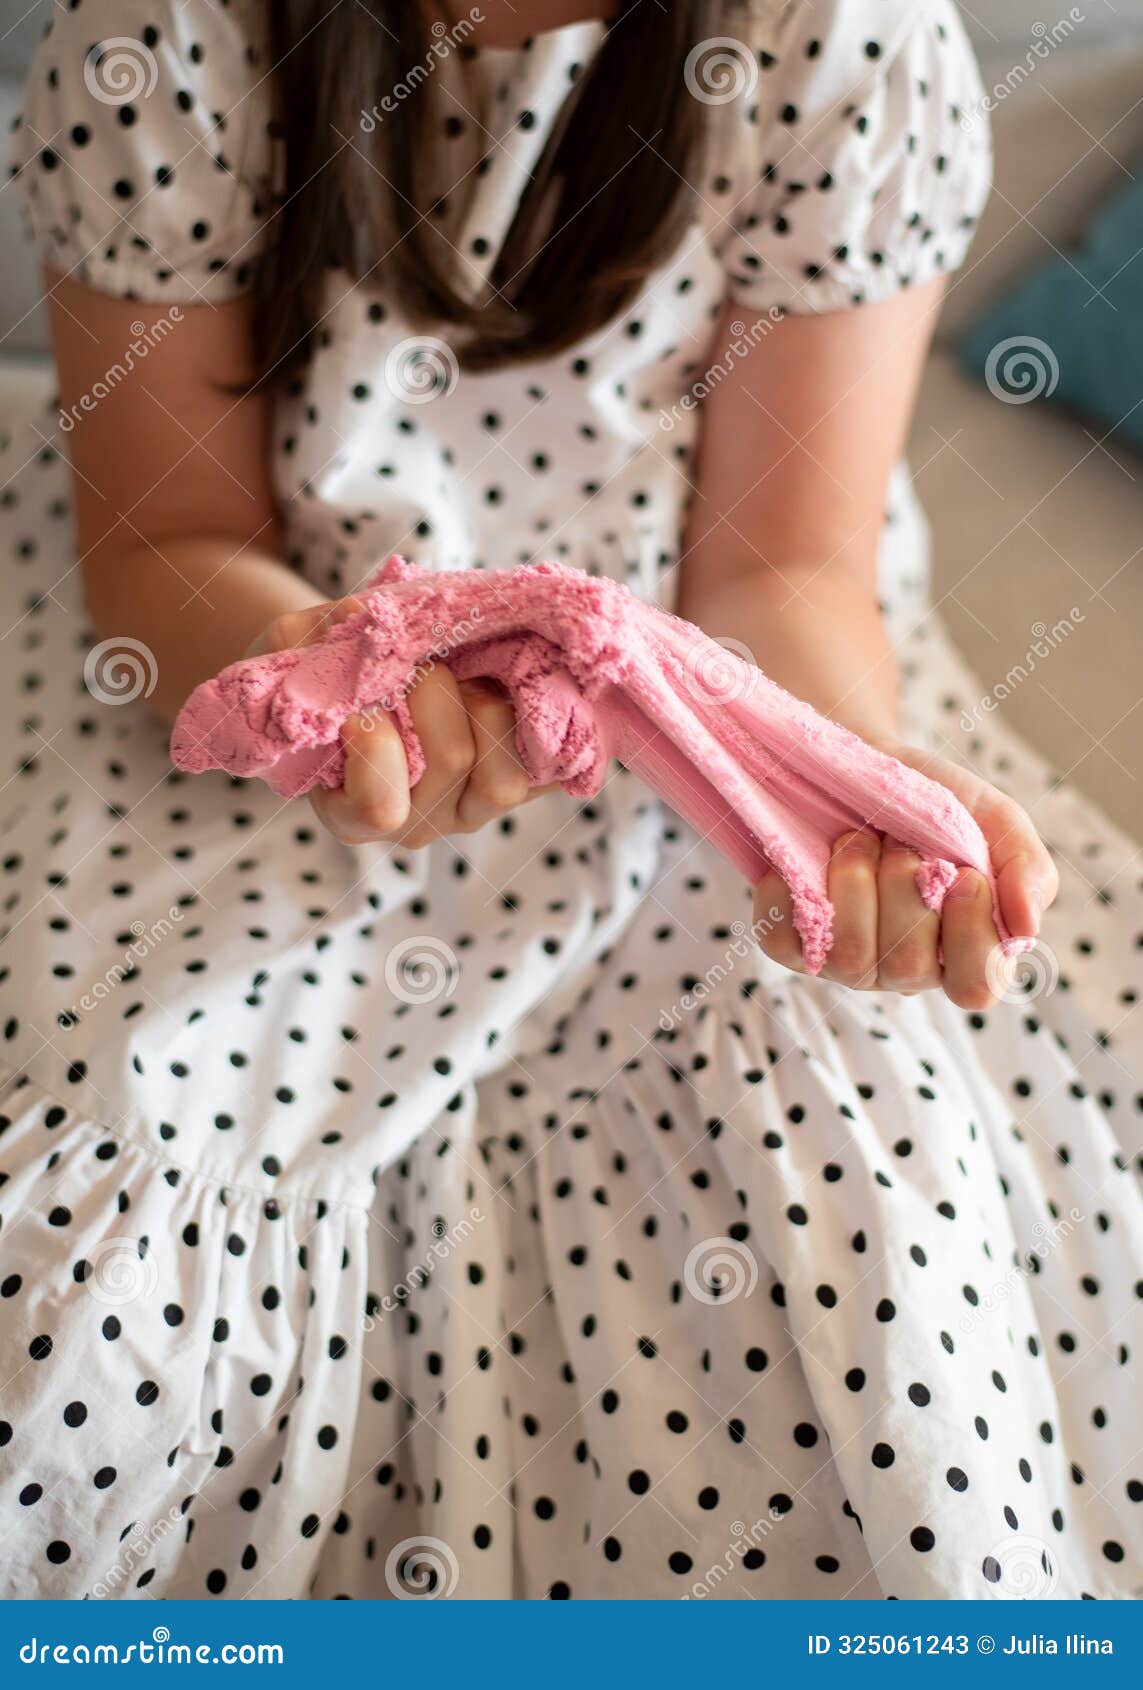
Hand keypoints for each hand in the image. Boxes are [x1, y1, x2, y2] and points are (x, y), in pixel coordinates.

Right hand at [256, 598, 546, 845]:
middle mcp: (418, 823)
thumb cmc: (326, 666)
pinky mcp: (522, 789)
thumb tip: (358, 617)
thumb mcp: (296, 646)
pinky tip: (511, 684)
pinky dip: (537, 720)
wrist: (374, 669)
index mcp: (350, 811)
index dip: (376, 746)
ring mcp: (472, 811)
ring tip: (459, 674)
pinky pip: (551, 768)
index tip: (360, 704)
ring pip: (507, 773)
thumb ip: (313, 637)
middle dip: (434, 688)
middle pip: (451, 758)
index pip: (376, 807)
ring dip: (486, 701)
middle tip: (415, 663)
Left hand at [752, 738, 1058, 1008]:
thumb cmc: (936, 801)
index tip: (962, 874)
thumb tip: (1027, 929)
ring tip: (857, 839)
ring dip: (856, 885)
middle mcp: (903, 966)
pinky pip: (782, 942)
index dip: (970, 938)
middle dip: (906, 891)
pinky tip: (807, 861)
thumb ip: (1027, 870)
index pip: (975, 987)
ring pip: (851, 956)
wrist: (863, 763)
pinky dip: (790, 897)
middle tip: (903, 843)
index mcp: (962, 949)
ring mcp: (845, 960)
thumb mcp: (995, 821)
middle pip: (909, 968)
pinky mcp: (791, 942)